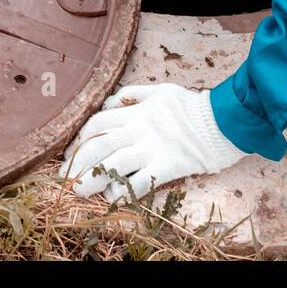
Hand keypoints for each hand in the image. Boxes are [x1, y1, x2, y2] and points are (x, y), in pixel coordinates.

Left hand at [58, 83, 246, 202]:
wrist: (220, 122)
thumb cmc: (190, 106)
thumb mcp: (160, 90)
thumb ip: (134, 93)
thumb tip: (111, 100)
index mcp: (136, 112)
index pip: (98, 122)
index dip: (80, 137)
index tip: (72, 150)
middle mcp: (139, 130)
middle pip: (99, 145)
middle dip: (78, 162)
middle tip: (66, 177)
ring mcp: (152, 148)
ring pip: (114, 165)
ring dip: (93, 179)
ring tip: (79, 191)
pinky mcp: (166, 166)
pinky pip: (139, 181)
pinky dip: (123, 191)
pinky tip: (112, 198)